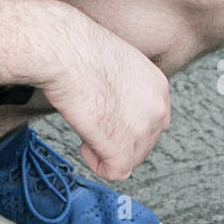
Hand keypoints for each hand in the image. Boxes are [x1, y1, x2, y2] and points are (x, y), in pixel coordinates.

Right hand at [38, 8, 170, 181]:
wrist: (66, 54)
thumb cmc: (79, 51)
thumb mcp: (116, 65)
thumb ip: (125, 88)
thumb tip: (114, 105)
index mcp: (158, 86)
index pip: (151, 119)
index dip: (125, 122)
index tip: (105, 114)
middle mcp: (158, 108)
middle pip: (144, 143)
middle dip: (117, 138)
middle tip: (92, 122)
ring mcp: (143, 130)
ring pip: (130, 159)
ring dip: (106, 148)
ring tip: (86, 128)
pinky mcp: (123, 149)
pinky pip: (114, 172)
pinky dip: (96, 163)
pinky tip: (84, 143)